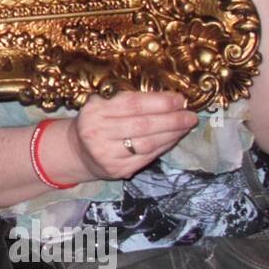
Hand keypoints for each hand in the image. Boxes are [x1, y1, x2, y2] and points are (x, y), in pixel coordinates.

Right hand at [65, 91, 197, 180]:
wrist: (78, 151)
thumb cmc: (96, 122)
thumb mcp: (102, 105)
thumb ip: (127, 100)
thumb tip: (169, 99)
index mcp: (94, 111)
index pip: (132, 104)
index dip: (159, 102)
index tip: (180, 99)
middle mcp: (97, 133)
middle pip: (142, 125)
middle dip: (171, 119)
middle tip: (190, 115)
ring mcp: (106, 154)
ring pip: (147, 143)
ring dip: (171, 134)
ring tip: (186, 125)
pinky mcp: (116, 169)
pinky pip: (147, 157)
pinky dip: (164, 146)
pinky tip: (174, 138)